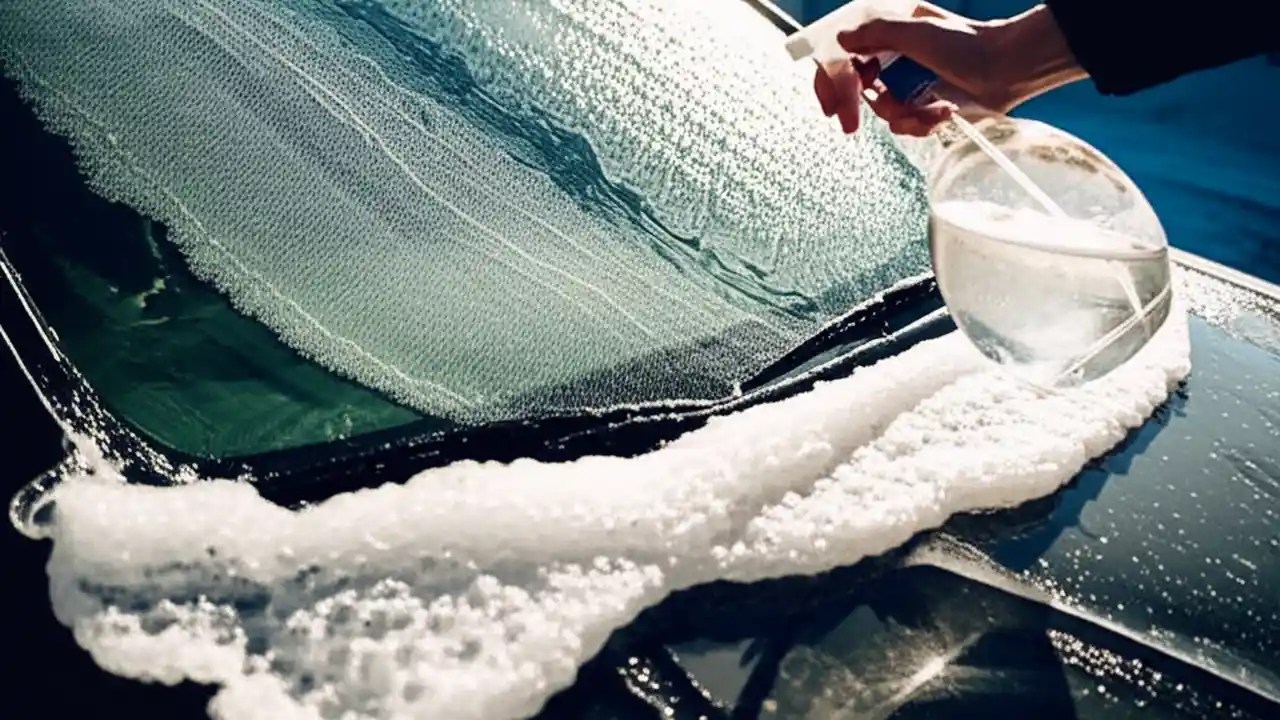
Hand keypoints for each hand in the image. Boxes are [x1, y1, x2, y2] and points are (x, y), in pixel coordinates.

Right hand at [813, 4, 1085, 136]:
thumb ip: (874, 33)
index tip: (831, 103)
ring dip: (901, 114)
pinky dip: (920, 123)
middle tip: (849, 124)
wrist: (1008, 69)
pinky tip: (942, 113)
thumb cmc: (969, 44)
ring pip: (880, 109)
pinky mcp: (922, 104)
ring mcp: (907, 82)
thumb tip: (842, 41)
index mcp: (887, 32)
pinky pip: (903, 124)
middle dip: (856, 105)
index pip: (843, 55)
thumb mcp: (916, 31)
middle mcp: (893, 56)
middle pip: (854, 86)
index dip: (830, 79)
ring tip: (927, 109)